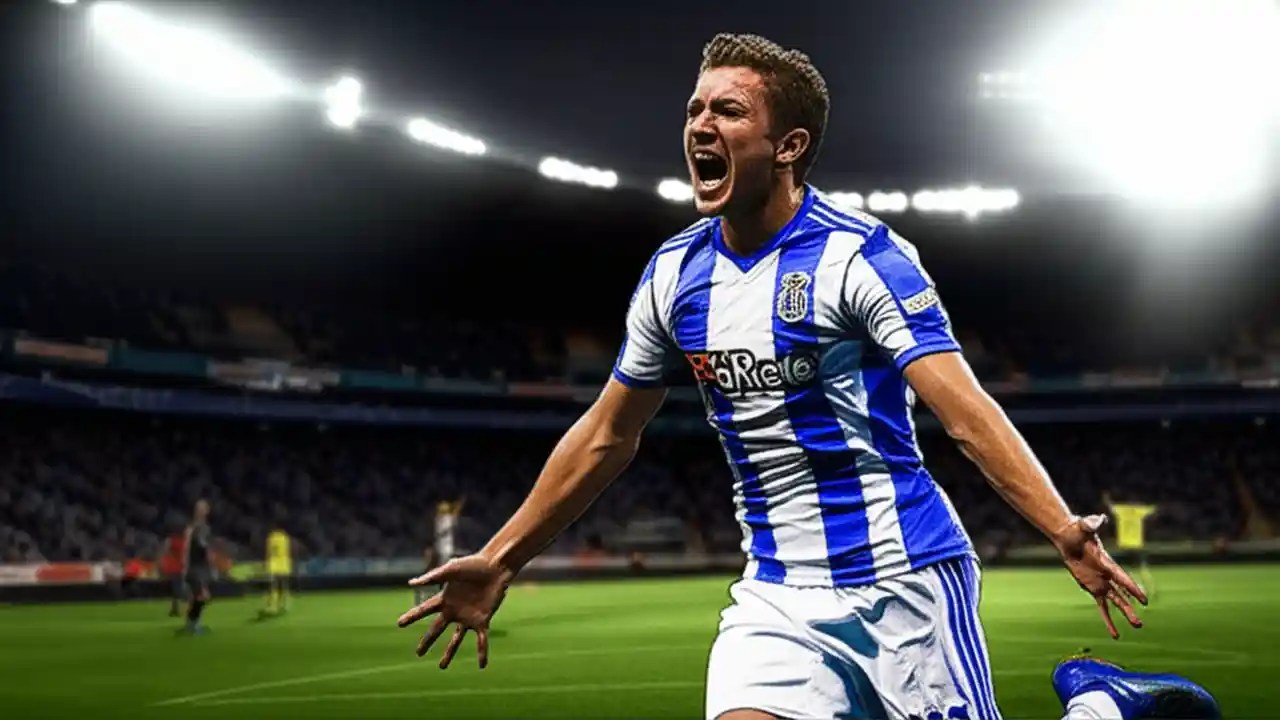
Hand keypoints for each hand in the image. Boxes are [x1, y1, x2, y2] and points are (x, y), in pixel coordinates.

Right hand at [397, 553, 511, 668]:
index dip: (412, 616)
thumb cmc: (473, 565)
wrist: (495, 567)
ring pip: (456, 639)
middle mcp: (454, 610)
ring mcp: (468, 617)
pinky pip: (481, 640)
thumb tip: (410, 583)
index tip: (400, 623)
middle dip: (427, 641)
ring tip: (442, 666)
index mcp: (445, 598)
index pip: (424, 610)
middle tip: (419, 653)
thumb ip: (432, 578)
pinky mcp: (483, 620)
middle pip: (437, 629)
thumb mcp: (451, 570)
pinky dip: (482, 652)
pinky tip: (482, 665)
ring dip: (449, 653)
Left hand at [1053, 514, 1148, 638]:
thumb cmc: (1079, 530)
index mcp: (1108, 563)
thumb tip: (1098, 518)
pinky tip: (1114, 631)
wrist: (1070, 536)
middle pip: (1122, 595)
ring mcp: (1101, 583)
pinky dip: (1107, 618)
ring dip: (1125, 614)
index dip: (1133, 589)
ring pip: (1116, 602)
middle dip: (1130, 608)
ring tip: (1137, 626)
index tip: (1144, 600)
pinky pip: (1102, 605)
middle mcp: (1108, 576)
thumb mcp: (1085, 526)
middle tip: (1140, 623)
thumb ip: (1092, 524)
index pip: (1123, 579)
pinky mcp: (1092, 588)